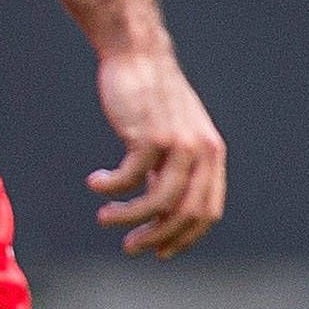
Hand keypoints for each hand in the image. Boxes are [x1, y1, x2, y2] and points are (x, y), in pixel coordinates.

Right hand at [90, 49, 226, 257]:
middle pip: (185, 213)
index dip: (184, 237)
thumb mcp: (173, 139)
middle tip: (130, 247)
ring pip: (158, 202)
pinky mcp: (150, 135)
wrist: (138, 56)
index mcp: (212, 155)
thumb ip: (173, 173)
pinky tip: (96, 182)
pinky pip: (129, 178)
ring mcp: (178, 144)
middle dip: (157, 238)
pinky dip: (111, 187)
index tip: (159, 252)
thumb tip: (161, 218)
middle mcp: (202, 152)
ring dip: (128, 218)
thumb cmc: (152, 102)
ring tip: (105, 218)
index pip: (207, 212)